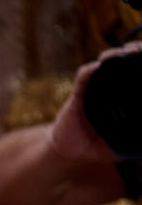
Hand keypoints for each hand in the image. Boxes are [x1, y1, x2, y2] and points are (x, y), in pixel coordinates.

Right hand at [51, 44, 141, 162]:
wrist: (69, 153)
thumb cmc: (95, 146)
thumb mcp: (120, 145)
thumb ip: (134, 142)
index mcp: (122, 96)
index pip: (135, 73)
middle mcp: (108, 88)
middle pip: (122, 62)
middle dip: (134, 52)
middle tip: (140, 51)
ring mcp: (92, 89)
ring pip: (104, 64)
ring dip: (115, 55)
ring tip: (127, 52)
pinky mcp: (77, 94)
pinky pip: (84, 77)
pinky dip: (91, 69)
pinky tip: (100, 65)